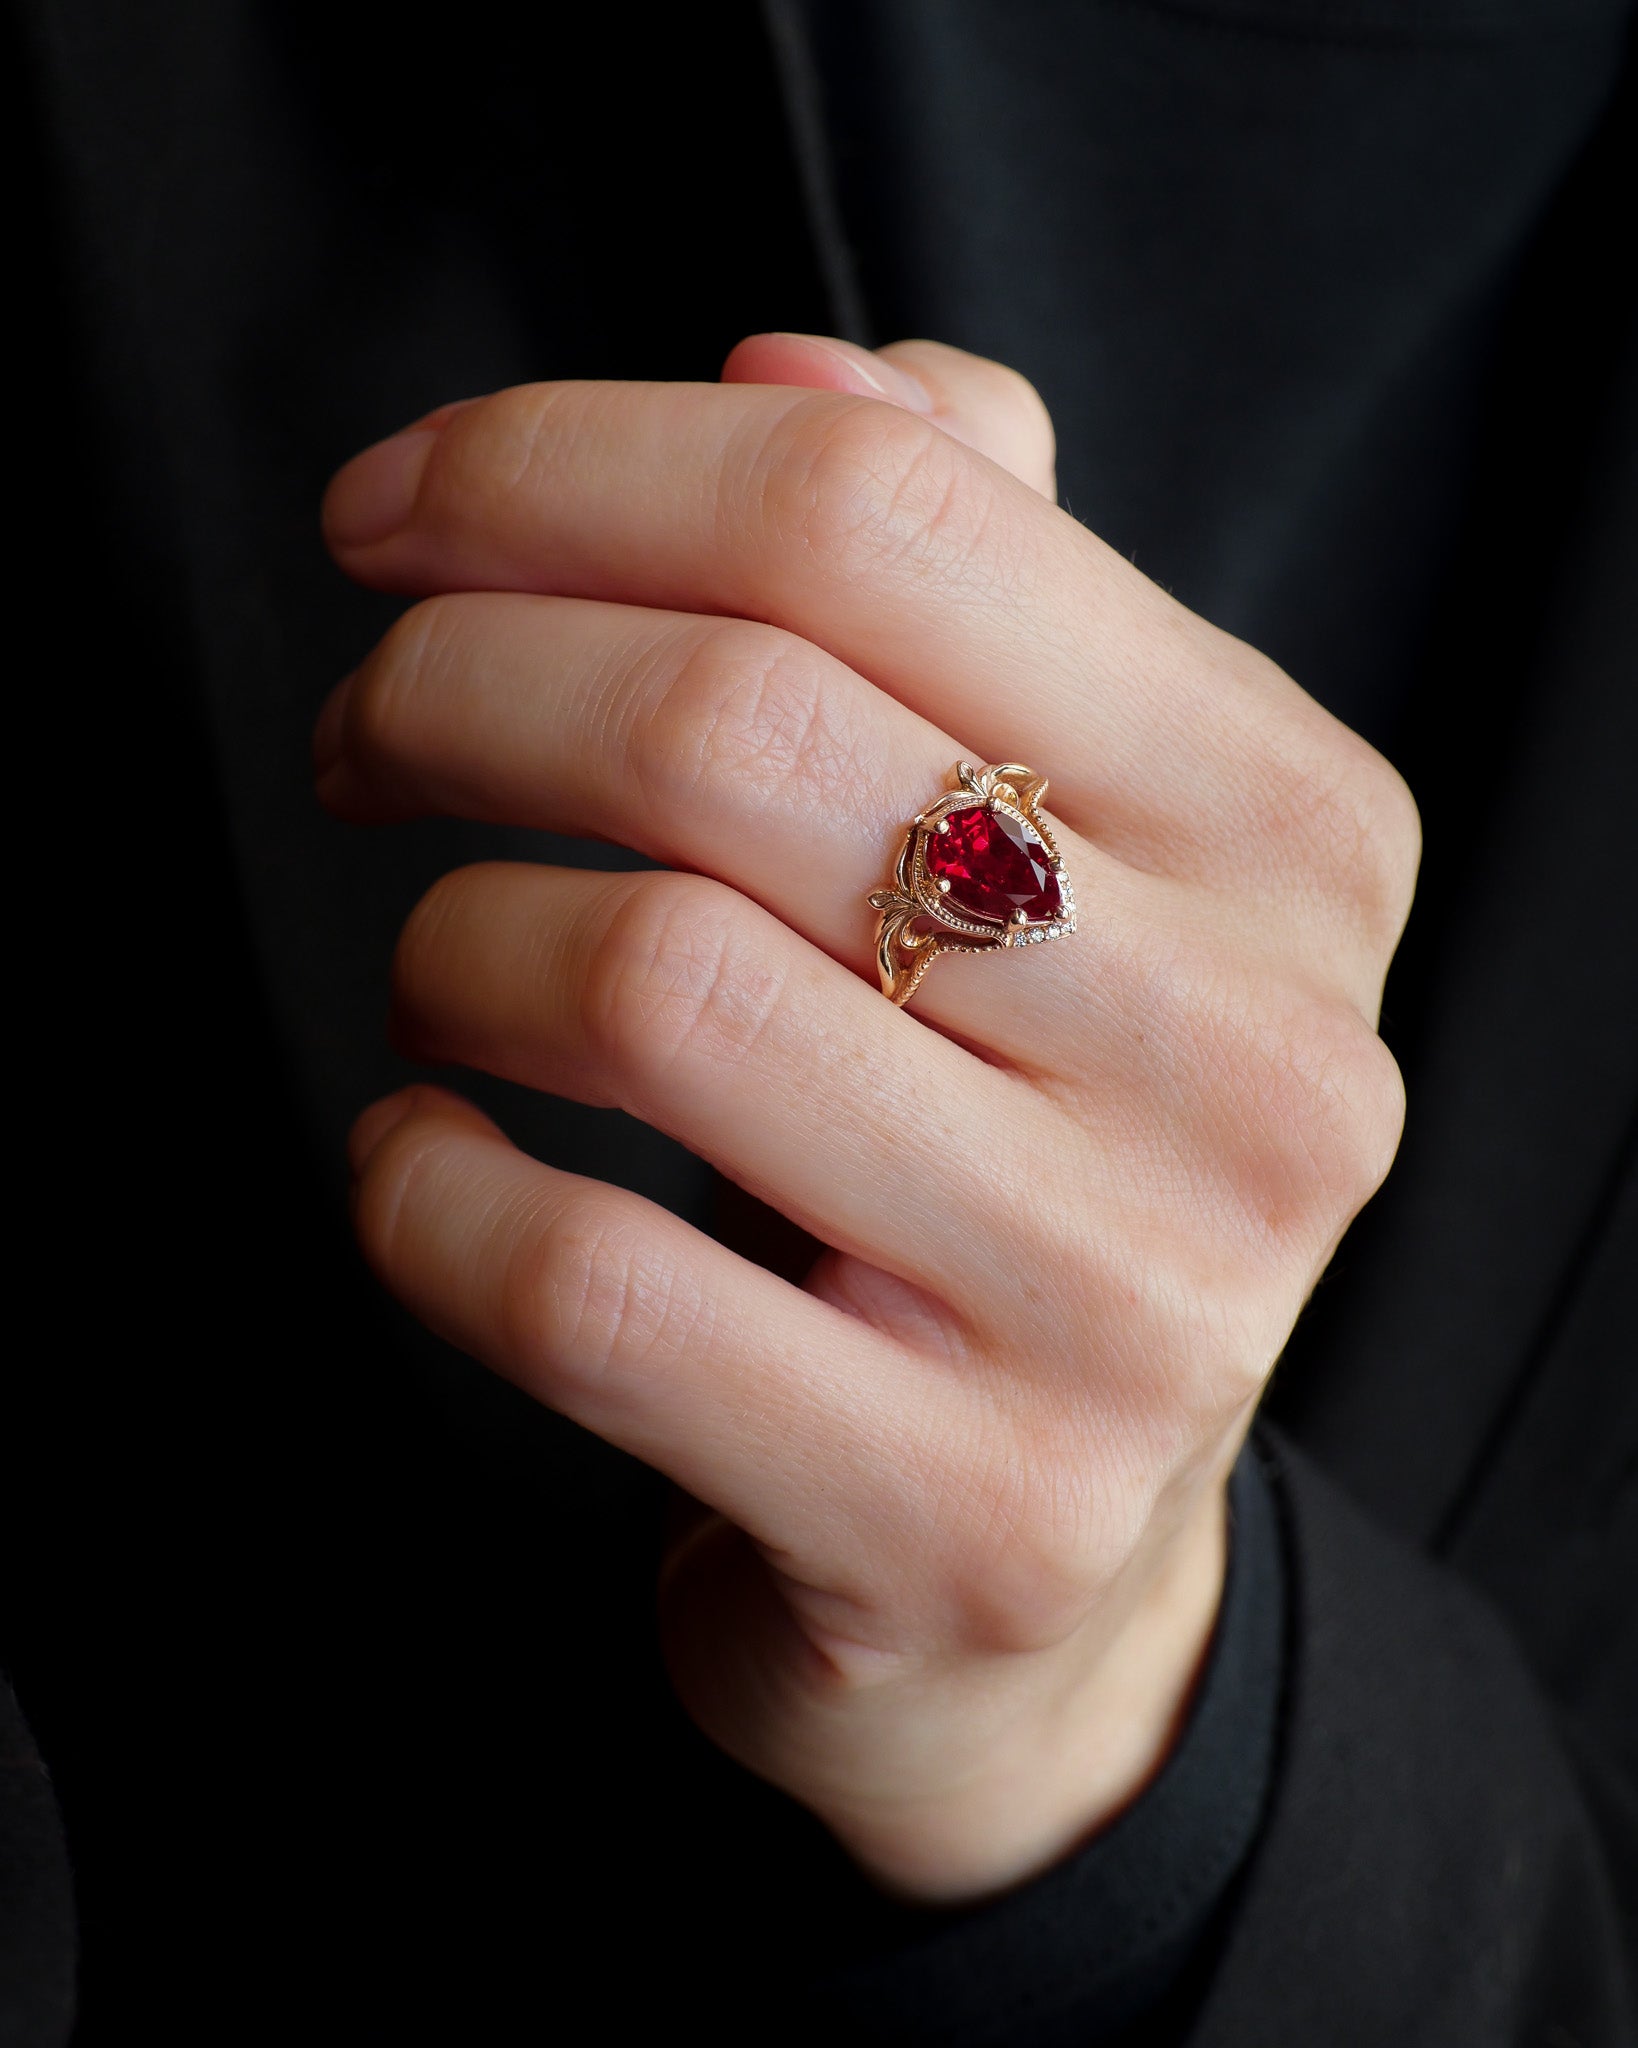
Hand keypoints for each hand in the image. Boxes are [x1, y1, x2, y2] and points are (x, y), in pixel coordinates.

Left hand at [316, 333, 1416, 1901]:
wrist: (1049, 1550)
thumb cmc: (1018, 1137)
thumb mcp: (1065, 832)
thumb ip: (964, 575)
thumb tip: (785, 365)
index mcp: (1289, 826)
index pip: (889, 508)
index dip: (568, 463)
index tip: (393, 516)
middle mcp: (1257, 1055)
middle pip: (740, 726)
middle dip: (455, 685)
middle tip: (369, 732)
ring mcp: (1134, 1306)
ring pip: (652, 990)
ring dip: (451, 946)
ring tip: (441, 973)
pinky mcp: (972, 1514)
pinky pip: (586, 1290)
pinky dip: (424, 1196)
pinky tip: (431, 1160)